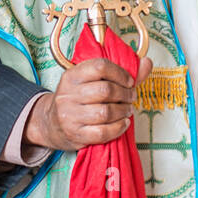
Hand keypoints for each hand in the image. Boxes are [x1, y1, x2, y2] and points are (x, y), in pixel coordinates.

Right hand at [23, 54, 152, 152]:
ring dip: (123, 111)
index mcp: (72, 76)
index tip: (129, 81)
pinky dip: (118, 128)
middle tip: (131, 97)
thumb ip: (121, 73)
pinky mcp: (75, 134)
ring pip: (105, 112)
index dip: (120, 73)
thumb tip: (147, 63)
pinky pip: (103, 132)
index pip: (100, 66)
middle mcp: (68, 94)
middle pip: (106, 90)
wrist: (50, 123)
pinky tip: (123, 123)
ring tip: (127, 110)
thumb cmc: (76, 100)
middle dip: (125, 94)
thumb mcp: (90, 81)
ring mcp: (70, 115)